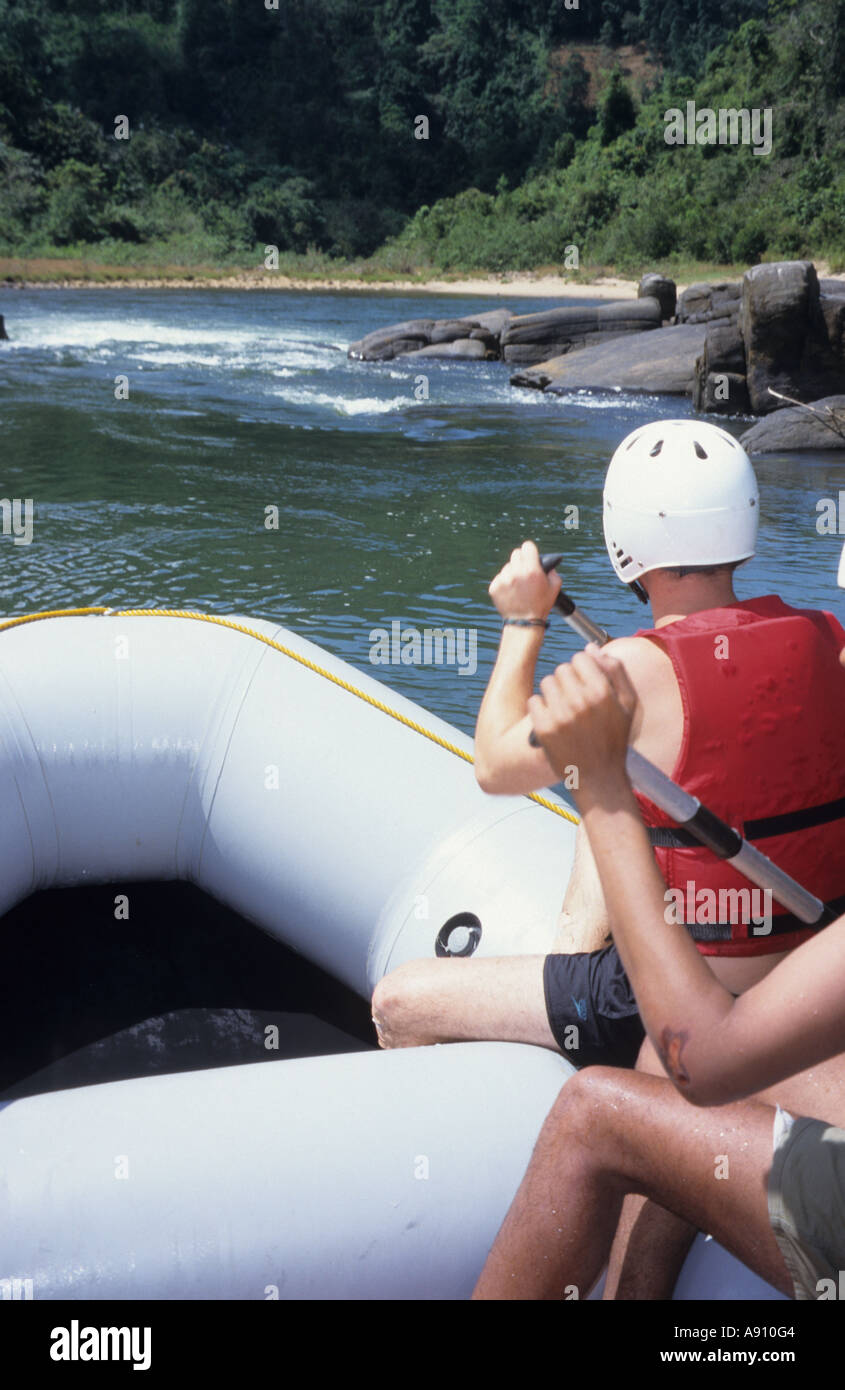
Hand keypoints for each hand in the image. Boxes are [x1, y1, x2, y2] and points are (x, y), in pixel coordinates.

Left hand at [489, 540, 561, 619]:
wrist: (524, 622)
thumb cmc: (540, 606)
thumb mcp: (555, 587)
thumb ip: (553, 572)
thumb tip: (548, 565)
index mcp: (532, 570)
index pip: (527, 546)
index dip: (530, 550)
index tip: (530, 554)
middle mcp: (516, 573)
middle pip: (516, 554)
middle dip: (521, 560)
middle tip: (525, 570)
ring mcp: (503, 579)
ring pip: (507, 567)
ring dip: (512, 572)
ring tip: (518, 585)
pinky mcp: (494, 587)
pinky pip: (499, 577)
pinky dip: (504, 582)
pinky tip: (511, 591)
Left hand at [527, 646, 636, 798]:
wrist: (599, 778)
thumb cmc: (615, 739)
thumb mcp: (628, 704)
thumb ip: (615, 671)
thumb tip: (591, 648)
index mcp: (602, 691)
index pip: (580, 658)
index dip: (583, 670)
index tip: (586, 685)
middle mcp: (581, 701)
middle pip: (562, 669)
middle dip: (568, 682)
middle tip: (575, 703)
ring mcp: (560, 715)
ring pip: (546, 683)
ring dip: (553, 694)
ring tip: (564, 712)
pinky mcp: (544, 728)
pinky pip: (534, 701)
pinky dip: (540, 710)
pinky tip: (553, 722)